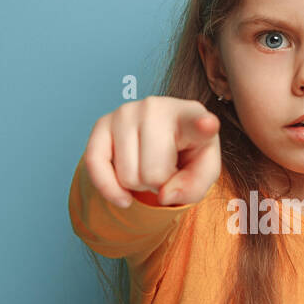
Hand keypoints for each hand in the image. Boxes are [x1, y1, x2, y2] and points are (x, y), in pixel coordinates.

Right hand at [83, 96, 220, 207]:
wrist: (159, 140)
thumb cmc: (186, 153)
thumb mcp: (202, 171)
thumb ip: (194, 187)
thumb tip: (163, 196)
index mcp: (191, 116)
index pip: (196, 122)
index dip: (203, 125)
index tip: (208, 125)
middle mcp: (156, 107)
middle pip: (154, 174)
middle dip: (159, 184)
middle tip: (164, 169)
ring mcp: (126, 112)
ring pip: (127, 177)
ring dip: (138, 185)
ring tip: (147, 166)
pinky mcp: (102, 123)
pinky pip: (95, 166)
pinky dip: (109, 189)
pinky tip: (124, 193)